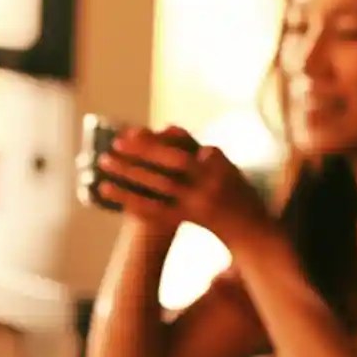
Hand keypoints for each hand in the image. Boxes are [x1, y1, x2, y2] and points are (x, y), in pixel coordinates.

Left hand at [98, 126, 274, 249]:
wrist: (252, 230)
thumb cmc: (235, 192)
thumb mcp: (222, 163)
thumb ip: (194, 146)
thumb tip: (165, 126)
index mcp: (219, 163)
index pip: (184, 143)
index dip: (158, 138)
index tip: (134, 131)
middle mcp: (211, 181)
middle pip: (172, 161)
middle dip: (143, 150)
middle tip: (115, 142)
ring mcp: (200, 202)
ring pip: (160, 184)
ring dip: (130, 172)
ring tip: (104, 162)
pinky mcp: (189, 219)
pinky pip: (155, 209)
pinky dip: (131, 199)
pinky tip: (109, 191)